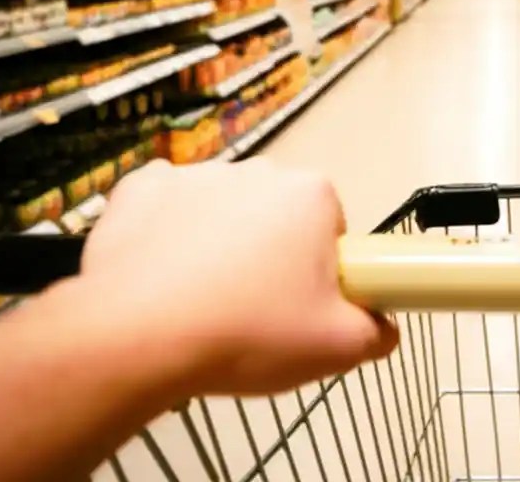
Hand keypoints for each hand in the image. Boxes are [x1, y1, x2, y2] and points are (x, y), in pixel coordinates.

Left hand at [71, 159, 398, 395]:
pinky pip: (165, 207)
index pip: (332, 229)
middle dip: (272, 253)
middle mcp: (256, 170)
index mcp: (312, 194)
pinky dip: (165, 233)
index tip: (299, 306)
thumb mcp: (336, 348)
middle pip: (278, 215)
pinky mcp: (139, 189)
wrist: (137, 338)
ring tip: (202, 303)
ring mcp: (193, 174)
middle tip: (255, 311)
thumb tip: (383, 329)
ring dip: (219, 243)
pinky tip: (160, 275)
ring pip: (222, 211)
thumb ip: (376, 333)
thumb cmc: (246, 333)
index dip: (320, 271)